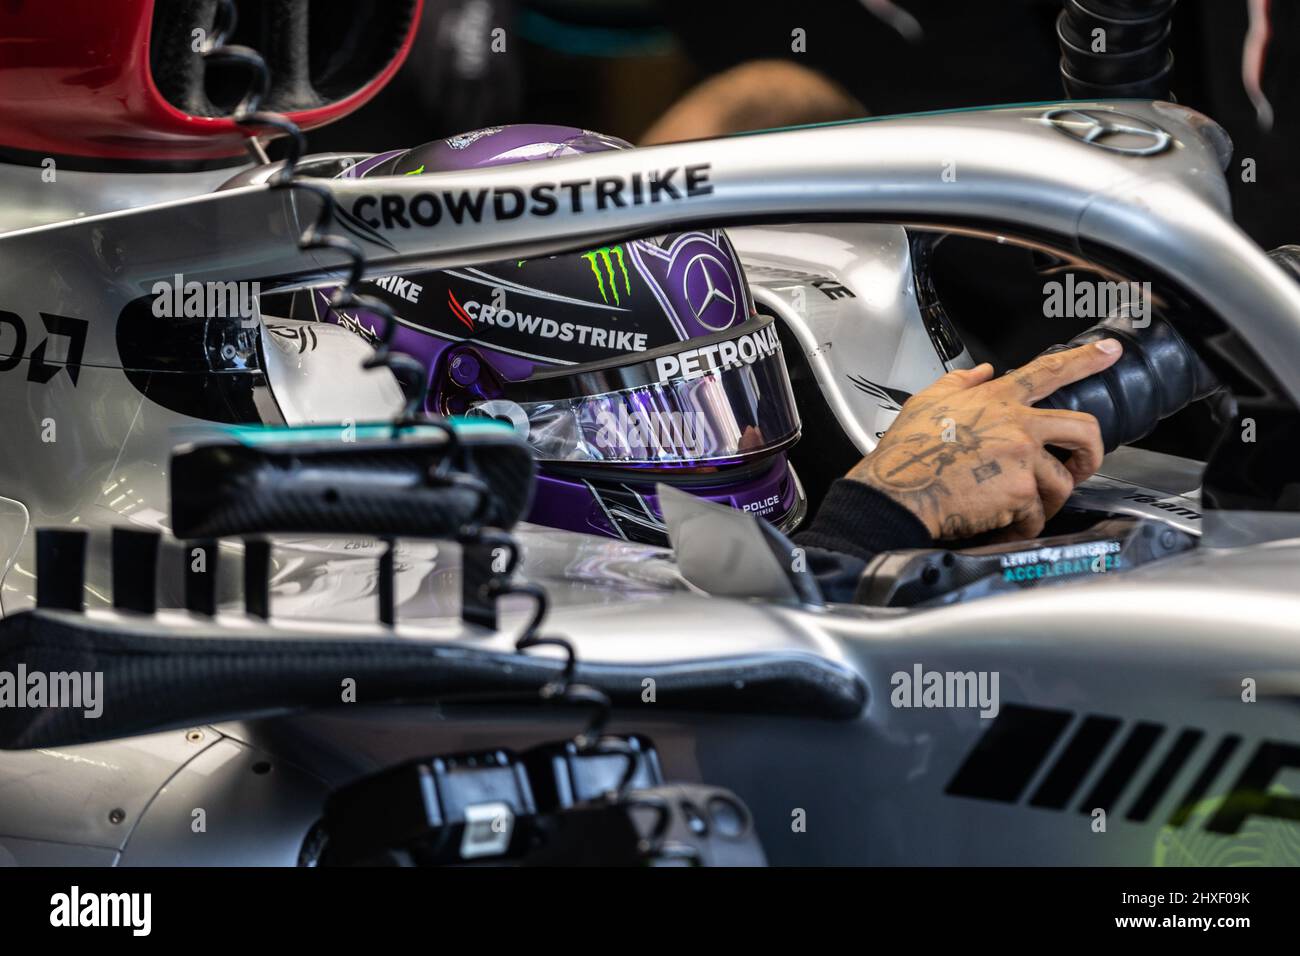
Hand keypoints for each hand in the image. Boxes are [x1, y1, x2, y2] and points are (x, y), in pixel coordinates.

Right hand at [846, 340, 1121, 540]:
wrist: (897, 492)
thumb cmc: (906, 453)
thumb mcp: (926, 402)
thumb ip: (959, 383)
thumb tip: (981, 372)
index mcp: (996, 400)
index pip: (1048, 371)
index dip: (1085, 358)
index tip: (1110, 351)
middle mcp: (1017, 424)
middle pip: (1084, 428)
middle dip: (1091, 453)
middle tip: (1080, 467)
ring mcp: (1022, 457)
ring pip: (1062, 481)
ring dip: (1044, 502)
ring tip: (1019, 510)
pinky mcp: (1021, 490)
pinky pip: (1036, 514)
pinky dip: (1019, 526)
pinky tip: (999, 525)